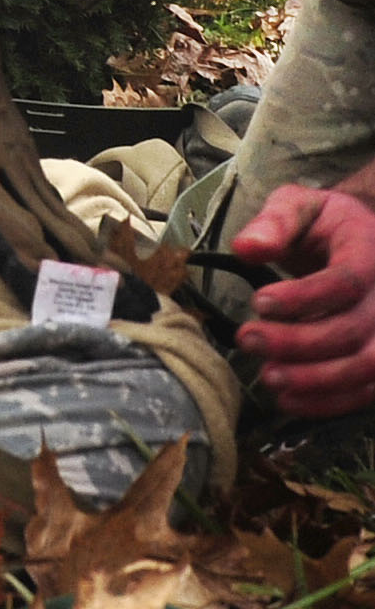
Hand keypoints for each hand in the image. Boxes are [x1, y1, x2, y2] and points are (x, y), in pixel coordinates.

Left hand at [233, 185, 374, 416]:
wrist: (361, 240)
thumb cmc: (325, 225)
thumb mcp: (299, 206)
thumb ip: (274, 222)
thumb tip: (246, 247)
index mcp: (368, 252)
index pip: (346, 282)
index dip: (304, 297)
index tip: (259, 301)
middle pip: (353, 330)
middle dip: (297, 342)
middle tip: (248, 340)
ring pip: (366, 367)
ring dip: (314, 380)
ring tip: (267, 376)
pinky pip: (367, 390)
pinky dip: (329, 402)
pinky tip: (288, 400)